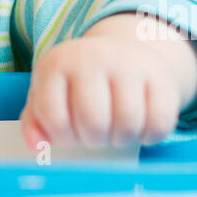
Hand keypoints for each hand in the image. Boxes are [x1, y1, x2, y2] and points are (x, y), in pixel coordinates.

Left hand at [19, 12, 196, 149]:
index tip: (70, 132)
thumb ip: (35, 121)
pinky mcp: (161, 77)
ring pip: (127, 124)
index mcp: (57, 63)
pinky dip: (150, 136)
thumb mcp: (48, 92)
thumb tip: (37, 145)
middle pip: (93, 123)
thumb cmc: (80, 83)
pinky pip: (159, 123)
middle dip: (94, 140)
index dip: (63, 137)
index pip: (54, 117)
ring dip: (121, 139)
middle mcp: (92, 58)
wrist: (125, 51)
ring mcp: (129, 64)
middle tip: (95, 134)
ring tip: (116, 130)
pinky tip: (141, 126)